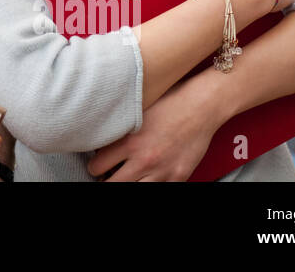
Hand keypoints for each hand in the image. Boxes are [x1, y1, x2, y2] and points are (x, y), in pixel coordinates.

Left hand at [87, 79, 220, 181]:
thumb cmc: (170, 103)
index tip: (96, 164)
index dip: (94, 165)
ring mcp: (162, 171)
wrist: (200, 106)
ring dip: (126, 184)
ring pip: (133, 190)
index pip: (97, 166)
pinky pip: (159, 189)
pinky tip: (146, 177)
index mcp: (130, 142)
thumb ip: (120, 129)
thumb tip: (102, 140)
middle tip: (105, 175)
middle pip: (112, 184)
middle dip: (105, 180)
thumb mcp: (136, 112)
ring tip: (124, 178)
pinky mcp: (178, 177)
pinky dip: (150, 184)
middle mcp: (144, 160)